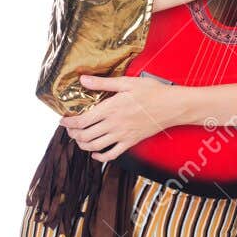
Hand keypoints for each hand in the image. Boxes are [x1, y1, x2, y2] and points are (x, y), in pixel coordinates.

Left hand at [62, 74, 179, 161]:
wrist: (173, 106)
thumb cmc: (153, 92)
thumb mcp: (127, 82)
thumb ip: (103, 83)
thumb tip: (83, 79)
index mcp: (111, 109)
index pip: (82, 121)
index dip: (68, 123)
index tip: (63, 119)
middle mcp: (114, 124)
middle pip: (84, 136)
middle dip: (72, 133)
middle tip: (70, 128)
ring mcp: (122, 135)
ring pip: (94, 147)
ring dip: (82, 145)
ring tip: (80, 138)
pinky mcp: (131, 142)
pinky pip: (111, 155)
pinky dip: (100, 157)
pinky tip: (96, 153)